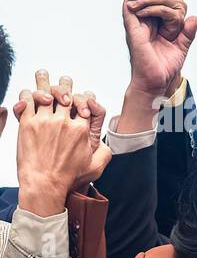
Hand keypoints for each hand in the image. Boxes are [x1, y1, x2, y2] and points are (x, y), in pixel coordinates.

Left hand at [13, 72, 108, 216]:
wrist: (44, 184)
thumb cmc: (68, 178)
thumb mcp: (95, 167)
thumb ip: (105, 153)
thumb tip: (107, 145)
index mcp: (82, 130)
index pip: (85, 103)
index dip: (84, 97)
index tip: (80, 98)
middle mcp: (64, 122)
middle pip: (65, 93)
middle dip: (64, 84)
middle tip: (63, 80)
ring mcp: (45, 122)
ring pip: (44, 92)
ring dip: (43, 81)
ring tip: (42, 73)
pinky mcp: (27, 124)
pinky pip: (26, 101)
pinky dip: (27, 95)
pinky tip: (28, 95)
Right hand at [123, 0, 196, 99]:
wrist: (156, 82)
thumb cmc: (165, 66)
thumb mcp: (181, 47)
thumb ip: (188, 33)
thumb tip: (195, 18)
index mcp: (155, 23)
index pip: (156, 0)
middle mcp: (144, 21)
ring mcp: (137, 24)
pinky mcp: (132, 29)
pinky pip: (130, 8)